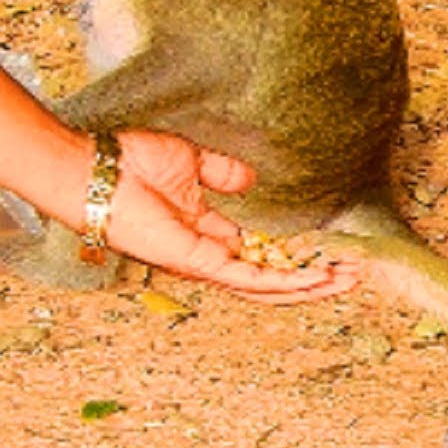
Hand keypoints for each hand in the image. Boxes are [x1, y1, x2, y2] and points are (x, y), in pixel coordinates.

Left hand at [105, 131, 358, 303]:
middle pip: (272, 278)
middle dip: (314, 279)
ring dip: (309, 287)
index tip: (331, 251)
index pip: (261, 254)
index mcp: (207, 234)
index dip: (297, 256)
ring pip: (268, 286)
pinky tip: (315, 280)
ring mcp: (204, 264)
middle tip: (354, 277)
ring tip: (346, 283)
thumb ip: (222, 173)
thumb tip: (250, 180)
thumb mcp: (190, 160)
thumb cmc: (129, 162)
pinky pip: (249, 279)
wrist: (93, 169)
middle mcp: (209, 256)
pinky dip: (284, 282)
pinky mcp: (199, 263)